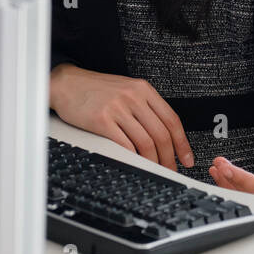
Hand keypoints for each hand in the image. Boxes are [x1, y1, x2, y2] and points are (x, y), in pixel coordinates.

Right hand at [50, 64, 193, 171]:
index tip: (186, 158)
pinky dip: (134, 158)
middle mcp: (133, 97)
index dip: (182, 143)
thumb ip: (145, 107)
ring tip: (155, 170)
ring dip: (153, 162)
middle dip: (170, 157)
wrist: (67, 83)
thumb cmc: (96, 90)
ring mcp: (118, 108)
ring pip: (146, 142)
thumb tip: (165, 135)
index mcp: (143, 89)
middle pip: (161, 134)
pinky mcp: (102, 120)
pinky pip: (125, 145)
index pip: (171, 119)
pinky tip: (136, 164)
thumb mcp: (126, 90)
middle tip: (171, 170)